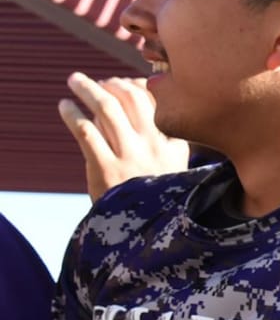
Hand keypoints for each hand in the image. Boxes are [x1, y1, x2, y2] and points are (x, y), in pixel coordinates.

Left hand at [58, 72, 190, 199]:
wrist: (147, 238)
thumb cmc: (154, 202)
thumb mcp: (171, 171)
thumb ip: (158, 141)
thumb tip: (129, 103)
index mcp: (175, 146)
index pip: (158, 102)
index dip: (136, 85)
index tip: (122, 83)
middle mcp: (156, 148)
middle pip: (133, 98)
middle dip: (111, 83)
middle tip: (96, 81)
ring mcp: (132, 158)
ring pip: (108, 109)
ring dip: (87, 89)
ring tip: (74, 80)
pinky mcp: (107, 169)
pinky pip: (86, 131)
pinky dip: (72, 114)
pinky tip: (65, 106)